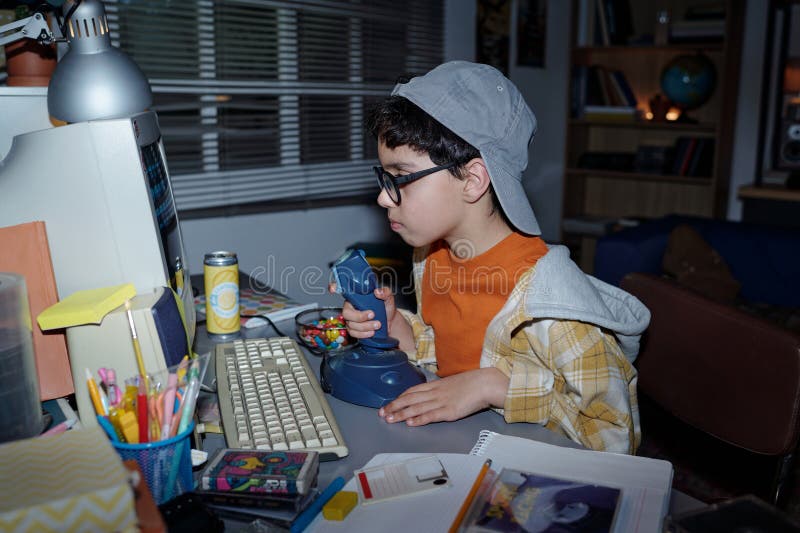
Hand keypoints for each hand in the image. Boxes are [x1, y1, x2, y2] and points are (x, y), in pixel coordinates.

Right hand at [327, 283, 396, 339]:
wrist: (390, 322)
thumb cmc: (386, 308)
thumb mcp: (388, 298)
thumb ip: (385, 292)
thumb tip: (378, 291)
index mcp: (356, 297)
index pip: (342, 291)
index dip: (334, 287)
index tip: (332, 288)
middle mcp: (351, 308)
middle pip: (346, 313)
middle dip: (359, 316)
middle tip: (372, 315)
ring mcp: (351, 320)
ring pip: (351, 325)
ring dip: (365, 326)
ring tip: (378, 324)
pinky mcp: (354, 330)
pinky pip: (354, 334)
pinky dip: (363, 334)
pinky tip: (372, 332)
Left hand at [377, 368, 508, 425]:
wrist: (485, 383)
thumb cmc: (471, 384)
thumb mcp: (452, 384)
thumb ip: (441, 390)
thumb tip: (432, 396)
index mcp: (436, 385)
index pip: (412, 391)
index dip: (399, 398)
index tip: (389, 403)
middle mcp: (435, 393)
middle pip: (410, 399)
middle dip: (394, 406)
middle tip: (382, 413)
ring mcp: (441, 402)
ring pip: (416, 407)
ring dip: (401, 414)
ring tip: (390, 419)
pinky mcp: (449, 411)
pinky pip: (431, 415)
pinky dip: (419, 419)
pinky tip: (410, 422)